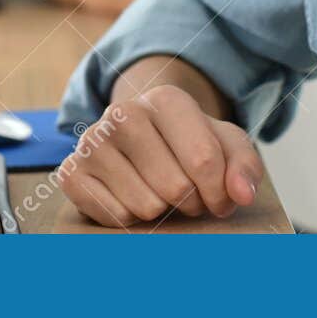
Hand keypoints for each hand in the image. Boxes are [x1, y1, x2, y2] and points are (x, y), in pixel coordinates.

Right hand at [57, 85, 263, 226]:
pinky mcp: (72, 171)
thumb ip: (244, 167)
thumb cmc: (188, 145)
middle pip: (175, 187)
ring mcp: (93, 141)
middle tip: (185, 192)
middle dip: (189, 202)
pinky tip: (130, 196)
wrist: (141, 139)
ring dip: (160, 211)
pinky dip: (129, 218)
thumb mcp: (226, 146)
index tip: (218, 197)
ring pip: (145, 206)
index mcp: (166, 99)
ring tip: (158, 191)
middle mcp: (123, 112)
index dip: (218, 193)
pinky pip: (114, 217)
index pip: (204, 161)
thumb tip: (242, 194)